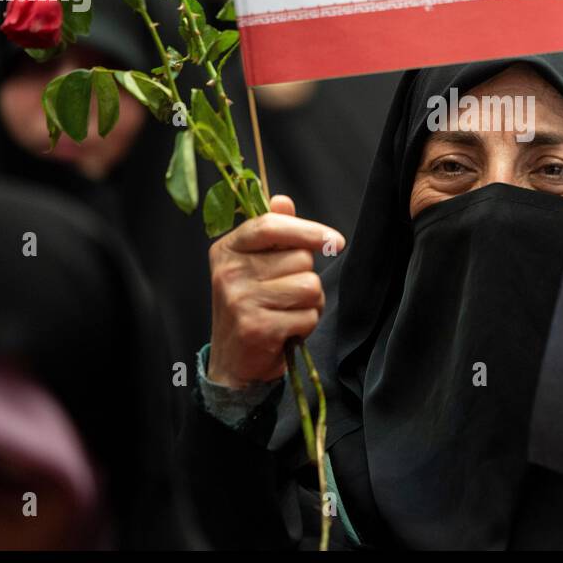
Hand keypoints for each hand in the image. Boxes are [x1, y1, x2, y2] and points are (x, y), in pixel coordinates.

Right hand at [207, 195, 344, 388]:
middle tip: (286, 296)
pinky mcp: (257, 327)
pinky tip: (285, 331)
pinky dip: (306, 325)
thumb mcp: (254, 266)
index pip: (270, 225)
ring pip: (309, 287)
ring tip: (287, 312)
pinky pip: (308, 315)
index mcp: (227, 250)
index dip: (308, 229)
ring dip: (309, 304)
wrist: (233, 362)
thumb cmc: (251, 307)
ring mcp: (240, 300)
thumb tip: (283, 200)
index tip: (336, 241)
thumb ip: (272, 232)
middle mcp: (229, 272)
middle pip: (300, 258)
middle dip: (306, 278)